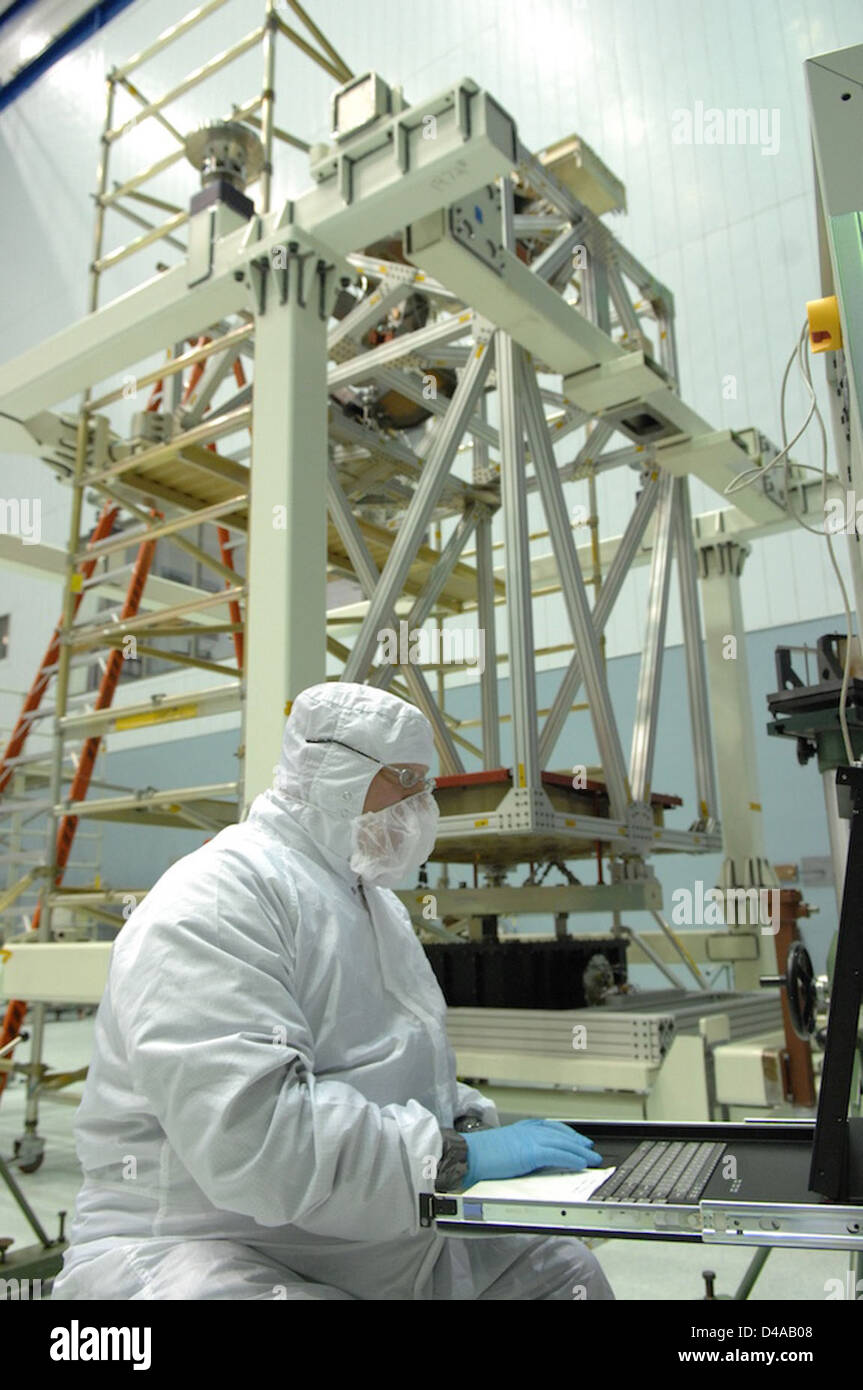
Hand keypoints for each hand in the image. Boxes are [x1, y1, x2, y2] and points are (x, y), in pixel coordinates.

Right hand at [462, 1119, 602, 1186]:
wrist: (468, 1155)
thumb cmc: (479, 1156)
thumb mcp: (504, 1148)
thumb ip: (520, 1151)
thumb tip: (532, 1162)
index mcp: (521, 1129)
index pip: (550, 1128)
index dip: (566, 1134)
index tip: (576, 1139)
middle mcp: (528, 1131)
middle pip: (560, 1134)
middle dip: (577, 1142)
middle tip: (590, 1149)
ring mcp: (530, 1139)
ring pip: (563, 1143)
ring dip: (580, 1151)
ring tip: (591, 1158)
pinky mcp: (531, 1152)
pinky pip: (558, 1154)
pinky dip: (572, 1158)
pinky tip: (581, 1163)